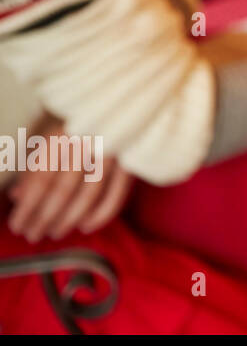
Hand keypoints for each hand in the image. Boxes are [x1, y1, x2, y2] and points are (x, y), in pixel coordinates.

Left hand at [6, 126, 133, 242]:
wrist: (126, 110)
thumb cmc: (80, 130)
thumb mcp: (52, 141)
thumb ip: (34, 168)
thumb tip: (16, 197)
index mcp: (63, 135)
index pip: (42, 178)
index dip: (28, 207)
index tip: (17, 226)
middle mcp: (87, 143)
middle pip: (63, 189)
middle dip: (45, 217)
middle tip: (33, 236)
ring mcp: (112, 153)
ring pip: (89, 194)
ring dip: (70, 219)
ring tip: (55, 233)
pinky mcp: (131, 163)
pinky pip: (117, 194)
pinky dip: (102, 215)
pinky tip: (86, 226)